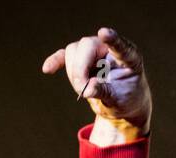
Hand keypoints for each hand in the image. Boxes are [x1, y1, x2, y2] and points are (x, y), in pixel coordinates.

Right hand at [42, 27, 151, 144]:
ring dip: (73, 73)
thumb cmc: (126, 100)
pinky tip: (48, 69)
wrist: (123, 104)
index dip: (112, 40)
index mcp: (127, 57)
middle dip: (80, 69)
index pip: (120, 46)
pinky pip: (64, 56)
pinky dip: (56, 61)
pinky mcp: (81, 59)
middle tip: (82, 91)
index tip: (104, 33)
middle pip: (86, 46)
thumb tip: (88, 89)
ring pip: (73, 51)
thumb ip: (104, 92)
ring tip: (83, 91)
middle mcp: (109, 48)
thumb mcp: (119, 101)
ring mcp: (94, 51)